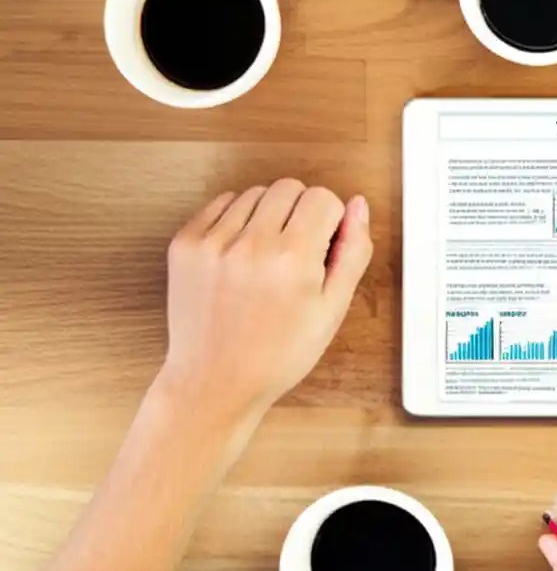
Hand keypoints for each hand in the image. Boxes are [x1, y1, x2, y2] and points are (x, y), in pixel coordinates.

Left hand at [158, 180, 373, 420]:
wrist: (216, 381)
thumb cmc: (278, 354)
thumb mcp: (333, 309)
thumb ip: (353, 252)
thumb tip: (358, 206)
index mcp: (293, 260)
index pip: (322, 198)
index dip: (330, 220)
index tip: (323, 245)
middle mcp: (251, 245)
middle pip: (289, 188)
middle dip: (301, 212)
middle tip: (296, 251)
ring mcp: (213, 242)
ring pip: (255, 193)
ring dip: (268, 214)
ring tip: (266, 256)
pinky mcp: (185, 244)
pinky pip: (220, 205)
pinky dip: (236, 220)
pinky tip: (241, 254)